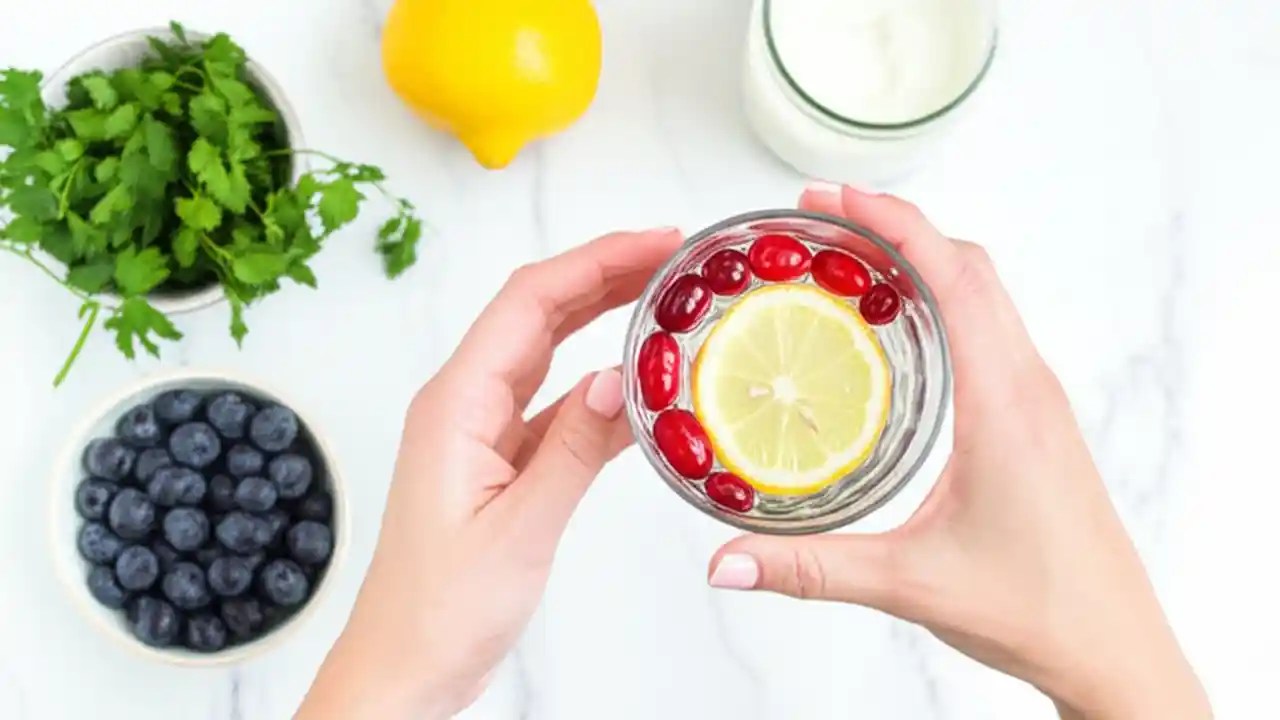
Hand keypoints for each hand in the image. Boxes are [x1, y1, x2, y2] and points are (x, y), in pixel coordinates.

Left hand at [297, 228, 683, 719]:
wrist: (404, 670)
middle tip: (675, 257)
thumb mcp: (518, 529)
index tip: (655, 243)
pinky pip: (554, 404)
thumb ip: (574, 449)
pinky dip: (598, 386)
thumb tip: (619, 375)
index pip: (530, 302)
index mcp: (455, 404)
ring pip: (548, 353)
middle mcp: (464, 405)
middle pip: (539, 312)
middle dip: (604, 273)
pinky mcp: (500, 463)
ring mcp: (482, 432)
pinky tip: (639, 384)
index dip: (595, 261)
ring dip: (602, 319)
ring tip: (665, 298)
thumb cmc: (438, 612)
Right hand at [706, 184, 1210, 719]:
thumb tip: (725, 562)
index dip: (893, 222)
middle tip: (821, 222)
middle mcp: (1028, 385)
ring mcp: (1037, 400)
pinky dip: (944, 302)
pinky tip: (898, 334)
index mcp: (1004, 402)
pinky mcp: (1036, 419)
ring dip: (923, 261)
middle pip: (969, 266)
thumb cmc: (1037, 607)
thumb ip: (809, 568)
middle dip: (897, 227)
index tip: (833, 198)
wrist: (1112, 645)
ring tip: (848, 263)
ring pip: (985, 295)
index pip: (954, 275)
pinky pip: (992, 330)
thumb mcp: (909, 582)